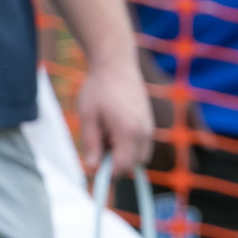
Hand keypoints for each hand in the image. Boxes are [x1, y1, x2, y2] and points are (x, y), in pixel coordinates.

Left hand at [76, 53, 154, 176]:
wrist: (117, 63)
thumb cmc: (99, 88)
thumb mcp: (88, 116)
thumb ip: (91, 144)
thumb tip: (93, 168)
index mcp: (128, 131)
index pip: (122, 168)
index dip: (107, 174)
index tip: (93, 166)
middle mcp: (144, 131)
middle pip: (134, 165)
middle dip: (116, 164)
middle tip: (99, 145)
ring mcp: (149, 126)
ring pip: (140, 156)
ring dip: (124, 154)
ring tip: (107, 134)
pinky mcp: (150, 121)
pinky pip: (143, 145)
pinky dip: (130, 145)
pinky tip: (115, 128)